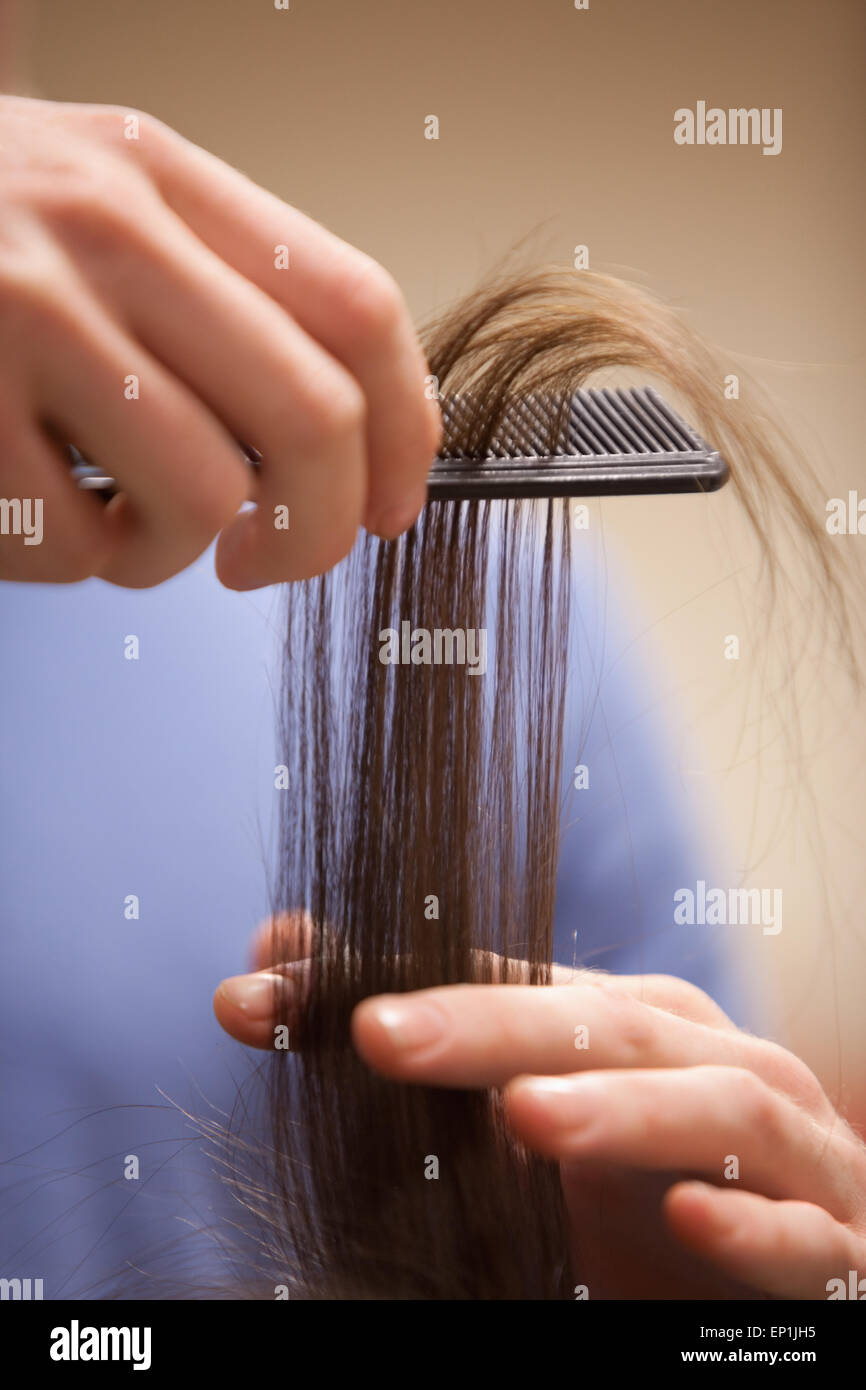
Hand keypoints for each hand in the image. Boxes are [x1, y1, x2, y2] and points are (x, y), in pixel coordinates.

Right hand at [0, 96, 439, 587]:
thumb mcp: (96, 208)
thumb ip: (217, 294)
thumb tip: (351, 439)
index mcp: (160, 176)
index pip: (355, 309)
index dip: (407, 433)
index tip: (395, 504)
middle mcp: (104, 231)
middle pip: (311, 417)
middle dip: (320, 531)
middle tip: (276, 560)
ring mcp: (21, 313)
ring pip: (201, 500)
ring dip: (174, 556)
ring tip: (119, 526)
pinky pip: (72, 545)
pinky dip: (68, 560)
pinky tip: (27, 506)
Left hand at [215, 917, 865, 1299]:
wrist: (803, 1253)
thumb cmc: (653, 1180)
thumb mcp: (533, 1117)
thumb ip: (422, 1046)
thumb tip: (269, 954)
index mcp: (635, 1022)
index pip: (508, 984)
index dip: (399, 983)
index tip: (263, 995)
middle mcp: (713, 1060)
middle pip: (601, 1025)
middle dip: (487, 1024)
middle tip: (375, 1035)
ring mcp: (788, 1147)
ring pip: (713, 1106)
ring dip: (621, 1111)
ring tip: (525, 1117)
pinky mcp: (837, 1243)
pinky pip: (802, 1232)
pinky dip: (751, 1223)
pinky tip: (689, 1222)